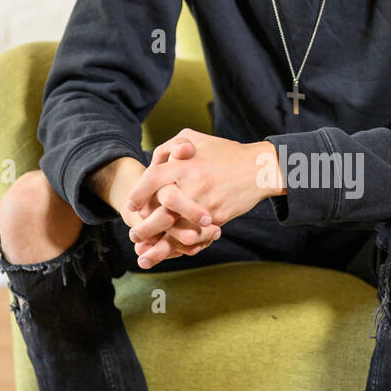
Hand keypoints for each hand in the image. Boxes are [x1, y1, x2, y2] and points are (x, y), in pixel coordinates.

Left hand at [125, 128, 279, 266]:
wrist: (259, 169)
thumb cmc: (225, 152)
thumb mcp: (195, 138)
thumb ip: (170, 147)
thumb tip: (151, 163)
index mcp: (186, 163)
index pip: (153, 179)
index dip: (139, 193)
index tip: (131, 204)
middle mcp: (194, 184)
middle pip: (161, 209)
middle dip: (144, 226)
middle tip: (133, 234)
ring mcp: (206, 203)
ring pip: (176, 228)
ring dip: (158, 243)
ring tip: (144, 252)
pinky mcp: (217, 218)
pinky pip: (195, 236)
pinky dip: (181, 247)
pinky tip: (170, 252)